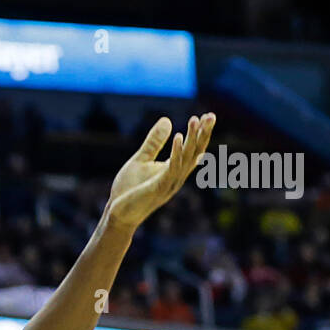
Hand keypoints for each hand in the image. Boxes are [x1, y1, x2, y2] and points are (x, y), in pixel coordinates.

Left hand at [105, 114, 214, 231]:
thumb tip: (168, 120)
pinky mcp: (158, 188)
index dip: (201, 134)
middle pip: (195, 153)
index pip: (193, 150)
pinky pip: (171, 168)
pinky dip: (176, 152)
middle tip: (211, 115)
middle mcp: (176, 177)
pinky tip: (178, 137)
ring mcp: (169, 183)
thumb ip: (154, 142)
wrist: (117, 215)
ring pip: (186, 159)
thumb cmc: (129, 189)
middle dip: (203, 134)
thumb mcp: (141, 160)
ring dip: (191, 139)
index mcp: (174, 170)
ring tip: (194, 120)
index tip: (208, 116)